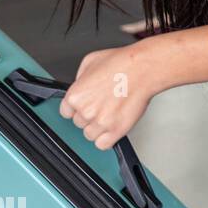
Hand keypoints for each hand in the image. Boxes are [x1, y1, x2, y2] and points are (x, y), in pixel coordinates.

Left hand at [59, 33, 189, 149]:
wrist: (142, 69)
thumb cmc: (120, 63)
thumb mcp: (89, 62)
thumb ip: (79, 80)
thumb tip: (79, 87)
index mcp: (75, 96)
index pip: (66, 112)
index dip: (75, 108)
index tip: (83, 106)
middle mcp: (85, 111)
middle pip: (79, 123)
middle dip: (89, 115)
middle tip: (102, 105)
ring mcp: (100, 123)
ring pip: (90, 135)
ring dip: (97, 128)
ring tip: (109, 114)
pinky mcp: (116, 131)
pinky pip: (102, 144)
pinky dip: (106, 139)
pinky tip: (112, 126)